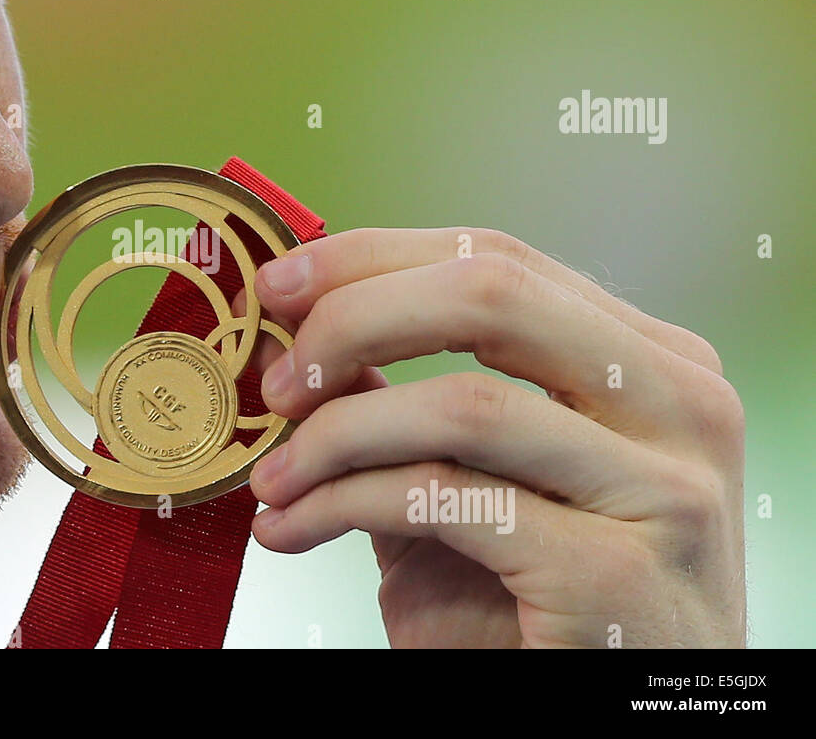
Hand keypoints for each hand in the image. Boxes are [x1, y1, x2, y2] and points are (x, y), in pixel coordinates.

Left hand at [246, 227, 746, 647]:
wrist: (600, 725)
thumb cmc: (534, 611)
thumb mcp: (471, 488)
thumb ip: (404, 408)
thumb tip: (300, 334)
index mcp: (650, 363)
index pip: (499, 261)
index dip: (372, 260)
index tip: (280, 284)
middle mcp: (679, 406)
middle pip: (491, 295)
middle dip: (353, 317)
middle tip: (275, 375)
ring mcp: (662, 489)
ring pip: (463, 404)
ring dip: (335, 435)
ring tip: (273, 480)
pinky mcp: (614, 573)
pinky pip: (445, 499)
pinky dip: (345, 502)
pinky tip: (296, 527)